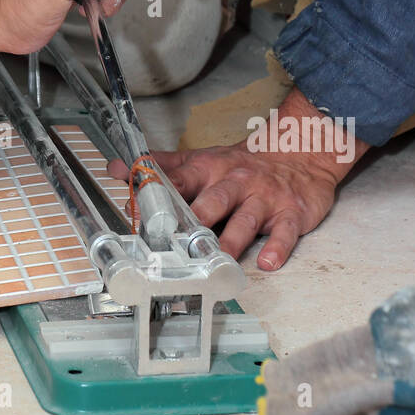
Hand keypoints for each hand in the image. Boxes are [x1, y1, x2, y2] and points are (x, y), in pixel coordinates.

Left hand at [153, 142, 340, 269]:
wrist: (297, 152)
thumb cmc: (240, 164)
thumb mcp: (200, 160)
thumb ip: (160, 167)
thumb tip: (117, 168)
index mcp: (209, 169)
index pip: (179, 181)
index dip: (159, 195)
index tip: (140, 211)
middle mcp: (235, 183)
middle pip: (213, 200)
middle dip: (195, 220)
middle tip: (178, 241)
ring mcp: (263, 198)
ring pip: (246, 219)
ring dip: (232, 240)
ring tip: (219, 259)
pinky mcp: (290, 213)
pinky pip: (285, 231)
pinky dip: (277, 247)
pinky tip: (268, 262)